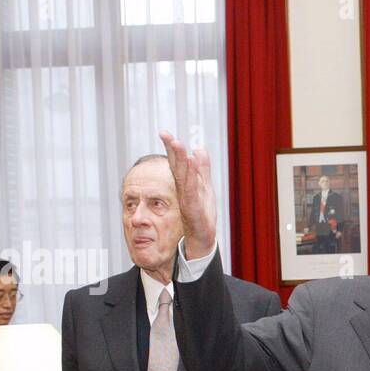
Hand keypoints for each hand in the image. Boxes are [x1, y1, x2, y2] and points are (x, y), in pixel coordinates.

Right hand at [159, 130, 216, 258]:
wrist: (203, 237)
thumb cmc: (202, 214)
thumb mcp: (204, 186)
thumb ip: (202, 169)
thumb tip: (199, 148)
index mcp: (185, 183)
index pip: (177, 163)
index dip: (171, 148)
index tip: (164, 133)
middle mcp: (183, 189)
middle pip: (176, 167)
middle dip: (172, 150)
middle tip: (166, 135)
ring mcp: (187, 198)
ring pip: (182, 176)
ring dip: (179, 160)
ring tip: (177, 144)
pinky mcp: (193, 208)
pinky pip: (190, 190)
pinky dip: (190, 177)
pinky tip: (190, 164)